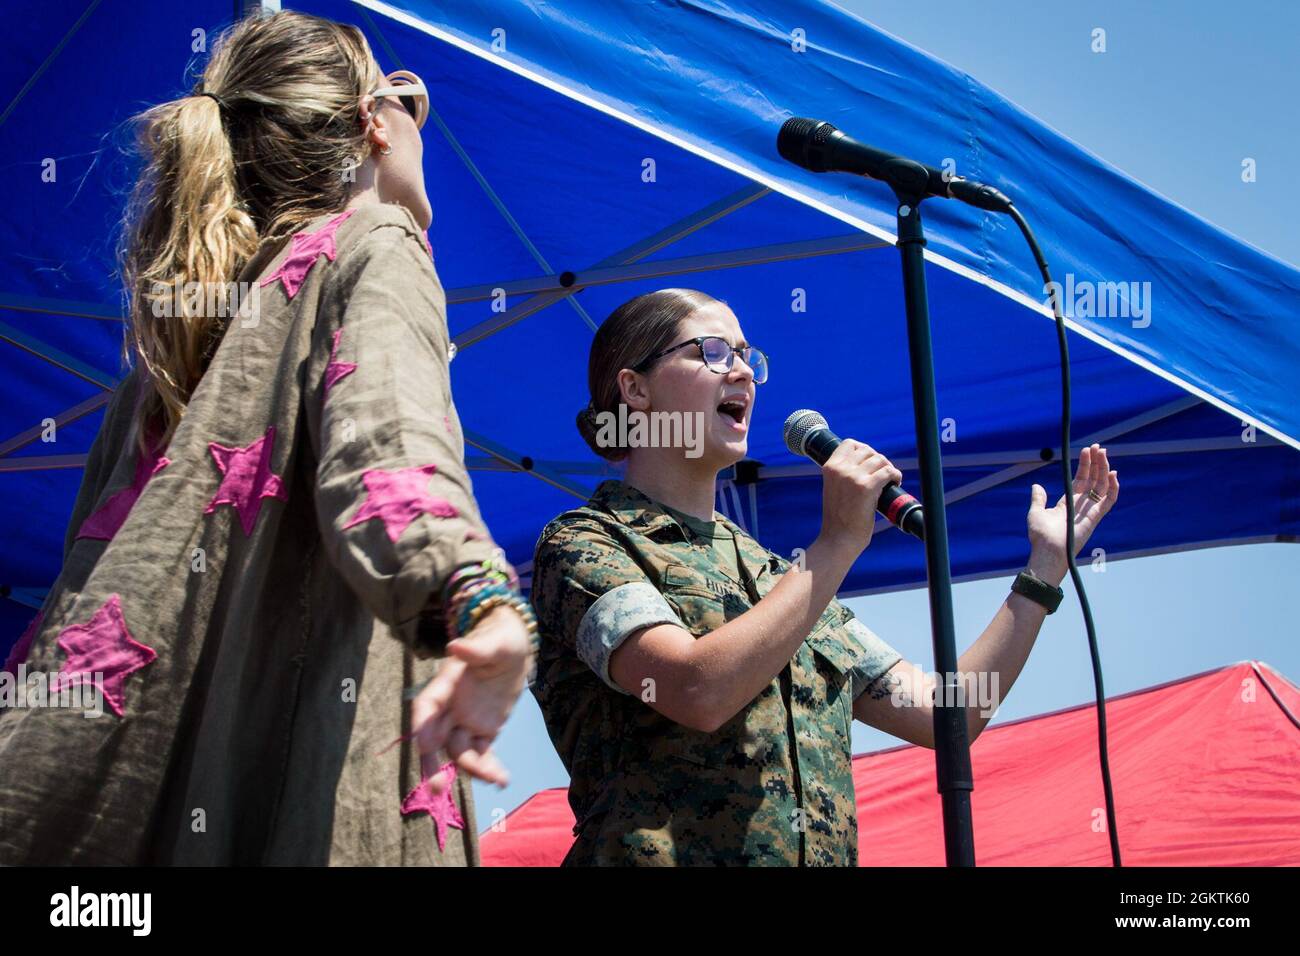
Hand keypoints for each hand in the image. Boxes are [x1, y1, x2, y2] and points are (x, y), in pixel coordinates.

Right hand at [409, 603, 533, 792]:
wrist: (515, 649)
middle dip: (433, 763)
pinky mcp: (485, 731)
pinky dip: (489, 769)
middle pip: (436, 739)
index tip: (424, 745)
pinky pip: (483, 754)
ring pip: (460, 752)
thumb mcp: (494, 642)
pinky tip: (502, 780)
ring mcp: (467, 722)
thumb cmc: (500, 640)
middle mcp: (451, 707)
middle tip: (437, 787)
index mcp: (446, 684)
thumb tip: (455, 646)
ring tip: (492, 778)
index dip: (422, 727)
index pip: (427, 707)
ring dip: (470, 769)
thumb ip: (476, 649)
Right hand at [815, 439, 903, 556]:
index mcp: (830, 468)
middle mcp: (840, 469)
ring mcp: (854, 477)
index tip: (870, 462)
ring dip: (888, 468)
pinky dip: (895, 475)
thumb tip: (866, 461)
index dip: (863, 449)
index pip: (849, 444)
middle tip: (882, 474)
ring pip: (880, 460)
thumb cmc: (838, 518)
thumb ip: (844, 474)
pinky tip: (895, 483)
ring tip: (889, 480)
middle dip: (878, 460)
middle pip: (868, 450)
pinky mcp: (867, 487)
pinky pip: (888, 472)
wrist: (839, 539)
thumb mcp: (834, 488)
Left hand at [1026, 443, 1119, 576]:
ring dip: (1104, 469)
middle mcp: (1081, 505)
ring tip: (1103, 453)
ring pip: (1102, 486)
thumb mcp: (1036, 512)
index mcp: (1068, 503)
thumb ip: (1038, 499)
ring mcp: (1090, 510)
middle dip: (1096, 463)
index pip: (1080, 479)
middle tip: (1098, 447)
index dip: (1085, 465)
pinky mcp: (1096, 517)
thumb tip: (1036, 485)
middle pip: (1093, 480)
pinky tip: (1113, 474)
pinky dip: (1113, 488)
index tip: (1086, 450)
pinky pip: (1109, 501)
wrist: (1048, 551)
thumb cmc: (1040, 536)